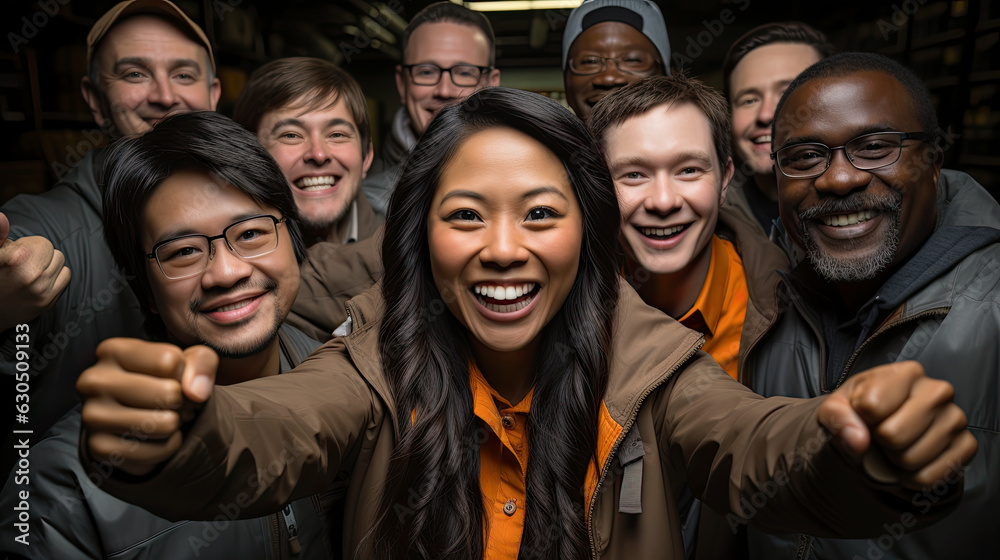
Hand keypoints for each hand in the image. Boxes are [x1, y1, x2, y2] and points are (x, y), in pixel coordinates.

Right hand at [0, 212, 71, 330]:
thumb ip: (0, 234)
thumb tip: (2, 218)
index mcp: (17, 260)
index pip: (42, 243)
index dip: (28, 246)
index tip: (16, 254)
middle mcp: (32, 276)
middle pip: (53, 252)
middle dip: (40, 254)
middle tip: (23, 264)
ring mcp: (41, 291)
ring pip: (61, 262)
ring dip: (49, 264)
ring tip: (30, 272)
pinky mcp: (48, 302)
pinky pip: (66, 276)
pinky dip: (56, 276)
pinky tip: (40, 280)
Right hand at [77, 338, 218, 475]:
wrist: (143, 414)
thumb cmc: (166, 379)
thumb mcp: (190, 360)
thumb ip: (201, 362)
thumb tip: (195, 392)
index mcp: (112, 350)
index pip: (169, 361)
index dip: (185, 373)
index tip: (177, 378)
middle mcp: (94, 380)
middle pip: (168, 393)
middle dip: (183, 402)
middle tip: (176, 403)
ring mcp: (92, 415)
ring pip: (163, 424)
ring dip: (175, 424)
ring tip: (167, 417)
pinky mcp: (99, 447)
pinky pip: (155, 452)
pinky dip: (167, 446)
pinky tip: (157, 436)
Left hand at [818, 361, 976, 489]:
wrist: (884, 429)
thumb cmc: (860, 412)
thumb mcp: (836, 408)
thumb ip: (836, 418)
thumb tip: (858, 441)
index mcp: (906, 373)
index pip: (871, 406)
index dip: (860, 419)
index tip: (864, 415)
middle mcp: (938, 391)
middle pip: (893, 435)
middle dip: (878, 442)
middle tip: (881, 435)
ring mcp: (956, 418)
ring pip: (911, 459)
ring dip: (894, 461)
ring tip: (896, 446)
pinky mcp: (966, 446)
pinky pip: (932, 477)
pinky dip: (913, 478)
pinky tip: (910, 463)